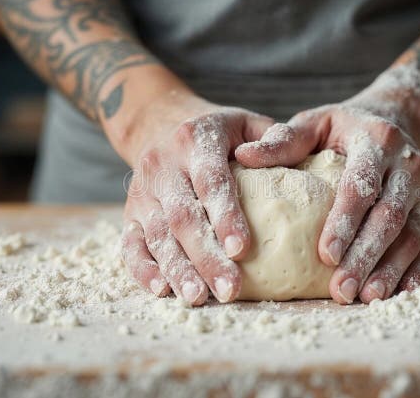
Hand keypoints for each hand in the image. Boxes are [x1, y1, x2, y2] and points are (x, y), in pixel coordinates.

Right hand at [112, 86, 274, 305]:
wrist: (160, 122)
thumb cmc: (221, 132)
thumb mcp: (248, 122)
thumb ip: (274, 138)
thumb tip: (289, 157)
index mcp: (195, 140)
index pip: (210, 181)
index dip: (225, 216)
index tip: (242, 250)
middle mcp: (163, 164)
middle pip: (183, 216)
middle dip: (206, 256)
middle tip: (230, 290)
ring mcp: (143, 190)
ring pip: (157, 234)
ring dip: (177, 269)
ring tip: (199, 298)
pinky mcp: (131, 212)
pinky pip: (130, 244)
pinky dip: (143, 269)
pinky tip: (162, 291)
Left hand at [235, 75, 419, 304]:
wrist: (395, 120)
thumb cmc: (341, 128)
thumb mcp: (314, 123)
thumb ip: (284, 141)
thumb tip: (243, 155)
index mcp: (376, 140)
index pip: (361, 184)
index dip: (345, 220)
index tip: (325, 253)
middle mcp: (407, 165)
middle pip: (389, 215)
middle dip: (366, 255)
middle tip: (342, 289)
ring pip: (411, 235)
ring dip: (390, 269)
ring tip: (367, 298)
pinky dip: (419, 271)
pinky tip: (403, 294)